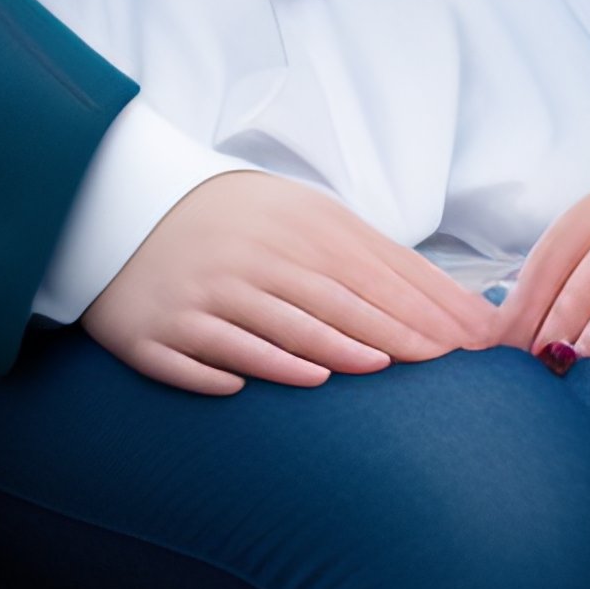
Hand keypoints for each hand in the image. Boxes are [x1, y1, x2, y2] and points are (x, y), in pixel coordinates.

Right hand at [82, 169, 499, 395]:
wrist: (122, 208)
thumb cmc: (235, 223)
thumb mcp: (296, 217)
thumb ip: (361, 253)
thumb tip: (441, 298)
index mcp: (290, 227)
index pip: (368, 271)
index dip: (420, 305)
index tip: (467, 337)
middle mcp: (249, 260)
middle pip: (331, 298)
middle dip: (391, 329)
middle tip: (442, 361)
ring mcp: (203, 296)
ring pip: (278, 324)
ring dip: (330, 346)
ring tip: (377, 365)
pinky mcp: (161, 332)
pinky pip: (212, 354)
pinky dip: (256, 367)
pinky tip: (296, 380)